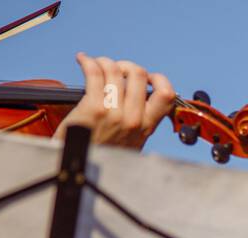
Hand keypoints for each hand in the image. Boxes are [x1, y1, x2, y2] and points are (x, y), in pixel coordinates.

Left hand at [54, 53, 175, 150]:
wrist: (81, 168)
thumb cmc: (102, 155)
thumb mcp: (131, 143)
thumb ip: (139, 122)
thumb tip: (138, 95)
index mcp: (147, 127)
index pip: (166, 95)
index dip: (158, 79)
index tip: (147, 77)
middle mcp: (134, 120)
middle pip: (138, 74)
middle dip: (125, 65)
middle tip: (115, 70)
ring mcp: (114, 114)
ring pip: (115, 70)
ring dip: (104, 62)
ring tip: (96, 65)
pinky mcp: (93, 108)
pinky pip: (94, 73)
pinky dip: (87, 61)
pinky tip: (83, 61)